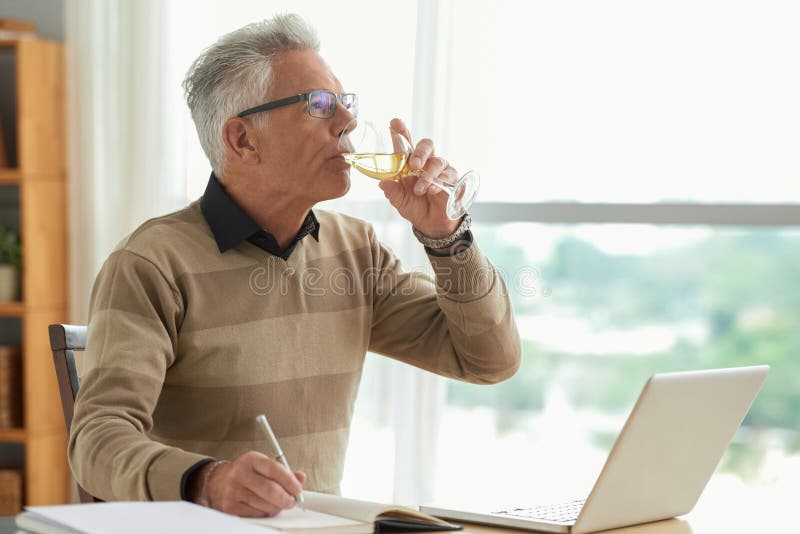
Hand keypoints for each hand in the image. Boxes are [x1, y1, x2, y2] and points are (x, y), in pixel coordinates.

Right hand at [190, 451, 305, 516]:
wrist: (217, 482)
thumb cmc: (246, 473)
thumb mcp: (262, 466)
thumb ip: (283, 471)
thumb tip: (301, 477)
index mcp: (251, 459)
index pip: (274, 469)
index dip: (290, 481)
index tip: (298, 489)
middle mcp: (240, 474)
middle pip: (270, 490)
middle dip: (286, 498)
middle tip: (292, 502)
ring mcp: (233, 491)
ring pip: (265, 505)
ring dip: (276, 507)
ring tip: (277, 504)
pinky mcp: (230, 507)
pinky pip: (256, 515)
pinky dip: (265, 513)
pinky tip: (264, 508)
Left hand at [379, 118, 459, 238]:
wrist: (431, 224)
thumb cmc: (414, 207)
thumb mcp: (399, 201)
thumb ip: (392, 191)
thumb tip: (382, 182)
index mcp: (410, 163)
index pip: (405, 143)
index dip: (401, 131)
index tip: (395, 122)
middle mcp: (426, 162)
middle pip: (426, 145)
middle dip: (420, 152)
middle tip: (413, 164)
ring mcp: (440, 169)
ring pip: (437, 162)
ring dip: (427, 175)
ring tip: (419, 190)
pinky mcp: (451, 179)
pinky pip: (448, 176)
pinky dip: (438, 183)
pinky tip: (432, 192)